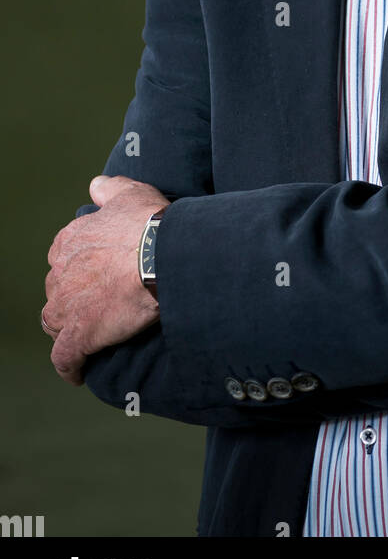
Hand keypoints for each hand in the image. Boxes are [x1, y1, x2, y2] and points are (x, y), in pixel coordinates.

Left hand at [44, 175, 169, 385]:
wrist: (162, 257)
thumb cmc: (149, 224)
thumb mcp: (130, 193)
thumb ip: (109, 189)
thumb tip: (95, 187)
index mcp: (71, 240)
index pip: (62, 256)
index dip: (77, 266)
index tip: (94, 272)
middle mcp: (61, 273)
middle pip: (57, 290)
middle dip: (70, 297)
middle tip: (96, 302)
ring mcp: (67, 305)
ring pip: (55, 322)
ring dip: (66, 328)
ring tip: (85, 335)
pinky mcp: (79, 335)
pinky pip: (64, 358)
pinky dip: (69, 366)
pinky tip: (78, 371)